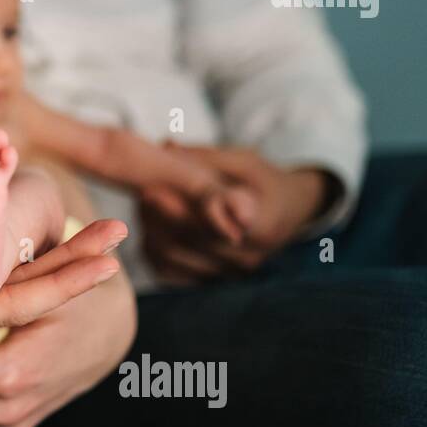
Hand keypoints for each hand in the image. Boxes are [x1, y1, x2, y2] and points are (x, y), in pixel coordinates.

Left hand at [141, 145, 334, 282]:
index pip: (207, 224)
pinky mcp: (211, 281)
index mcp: (260, 228)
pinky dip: (152, 249)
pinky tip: (148, 225)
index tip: (148, 189)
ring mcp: (228, 275)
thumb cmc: (265, 181)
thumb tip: (165, 146)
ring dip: (148, 230)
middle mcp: (246, 258)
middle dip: (153, 216)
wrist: (290, 212)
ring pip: (171, 258)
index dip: (172, 208)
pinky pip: (169, 271)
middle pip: (184, 242)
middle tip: (136, 191)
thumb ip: (205, 158)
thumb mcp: (244, 161)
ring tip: (140, 204)